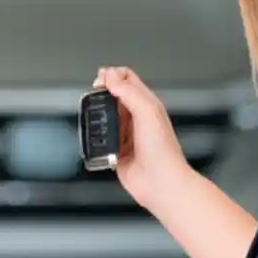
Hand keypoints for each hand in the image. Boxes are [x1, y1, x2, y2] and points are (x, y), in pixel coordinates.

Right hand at [93, 66, 194, 211]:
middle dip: (101, 94)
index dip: (112, 75)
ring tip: (96, 118)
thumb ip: (127, 91)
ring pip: (106, 117)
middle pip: (114, 96)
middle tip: (95, 98)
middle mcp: (137, 117)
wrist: (160, 182)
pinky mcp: (117, 151)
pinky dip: (96, 137)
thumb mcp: (146, 111)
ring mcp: (126, 134)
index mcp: (147, 103)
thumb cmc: (162, 150)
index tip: (100, 82)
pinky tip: (99, 138)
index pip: (127, 78)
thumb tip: (110, 75)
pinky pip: (101, 139)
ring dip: (98, 116)